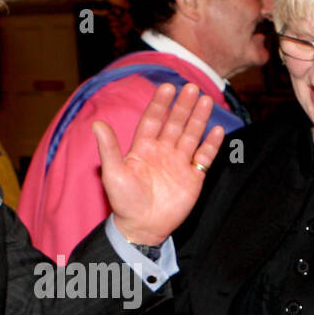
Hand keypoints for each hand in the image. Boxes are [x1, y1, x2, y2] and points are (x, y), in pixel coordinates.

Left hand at [94, 83, 222, 246]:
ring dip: (198, 118)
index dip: (160, 103)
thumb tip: (97, 124)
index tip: (168, 87)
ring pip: (191, 135)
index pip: (153, 120)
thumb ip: (109, 148)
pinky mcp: (193, 177)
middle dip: (183, 106)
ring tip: (205, 100)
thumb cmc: (125, 202)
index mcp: (143, 148)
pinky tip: (216, 130)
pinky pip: (204, 157)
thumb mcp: (113, 173)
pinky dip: (211, 144)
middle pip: (175, 124)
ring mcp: (179, 163)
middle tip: (192, 88)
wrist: (142, 228)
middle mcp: (163, 152)